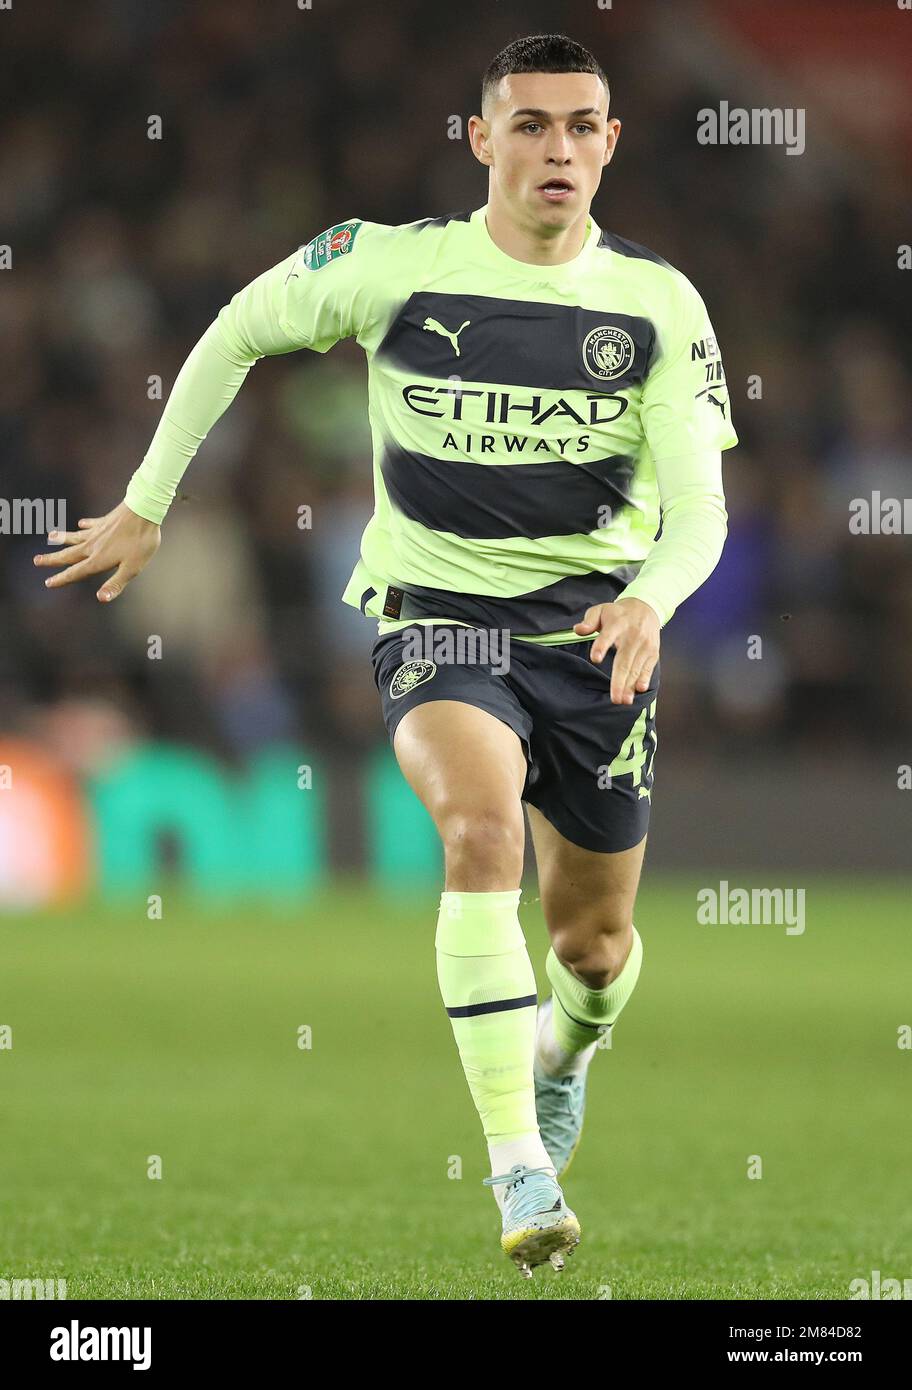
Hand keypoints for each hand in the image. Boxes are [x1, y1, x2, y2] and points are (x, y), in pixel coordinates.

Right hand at [33, 501, 160, 601]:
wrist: (144, 511)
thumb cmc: (140, 542)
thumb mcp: (132, 568)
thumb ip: (116, 584)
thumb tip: (100, 598)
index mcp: (98, 559)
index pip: (76, 572)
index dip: (62, 579)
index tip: (48, 582)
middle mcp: (93, 545)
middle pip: (69, 554)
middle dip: (52, 559)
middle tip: (36, 560)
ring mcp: (97, 532)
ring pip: (75, 537)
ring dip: (62, 538)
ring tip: (50, 536)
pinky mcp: (105, 521)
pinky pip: (91, 524)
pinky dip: (85, 525)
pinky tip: (81, 523)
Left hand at [573, 597, 659, 703]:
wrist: (645, 608)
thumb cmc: (617, 614)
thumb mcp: (601, 610)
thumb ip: (589, 620)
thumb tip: (578, 629)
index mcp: (617, 623)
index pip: (608, 634)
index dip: (601, 646)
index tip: (595, 658)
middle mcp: (633, 635)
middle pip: (624, 660)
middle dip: (619, 680)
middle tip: (614, 698)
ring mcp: (645, 645)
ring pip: (635, 668)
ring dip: (630, 685)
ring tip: (623, 700)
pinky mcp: (653, 652)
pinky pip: (648, 668)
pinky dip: (644, 678)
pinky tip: (639, 689)